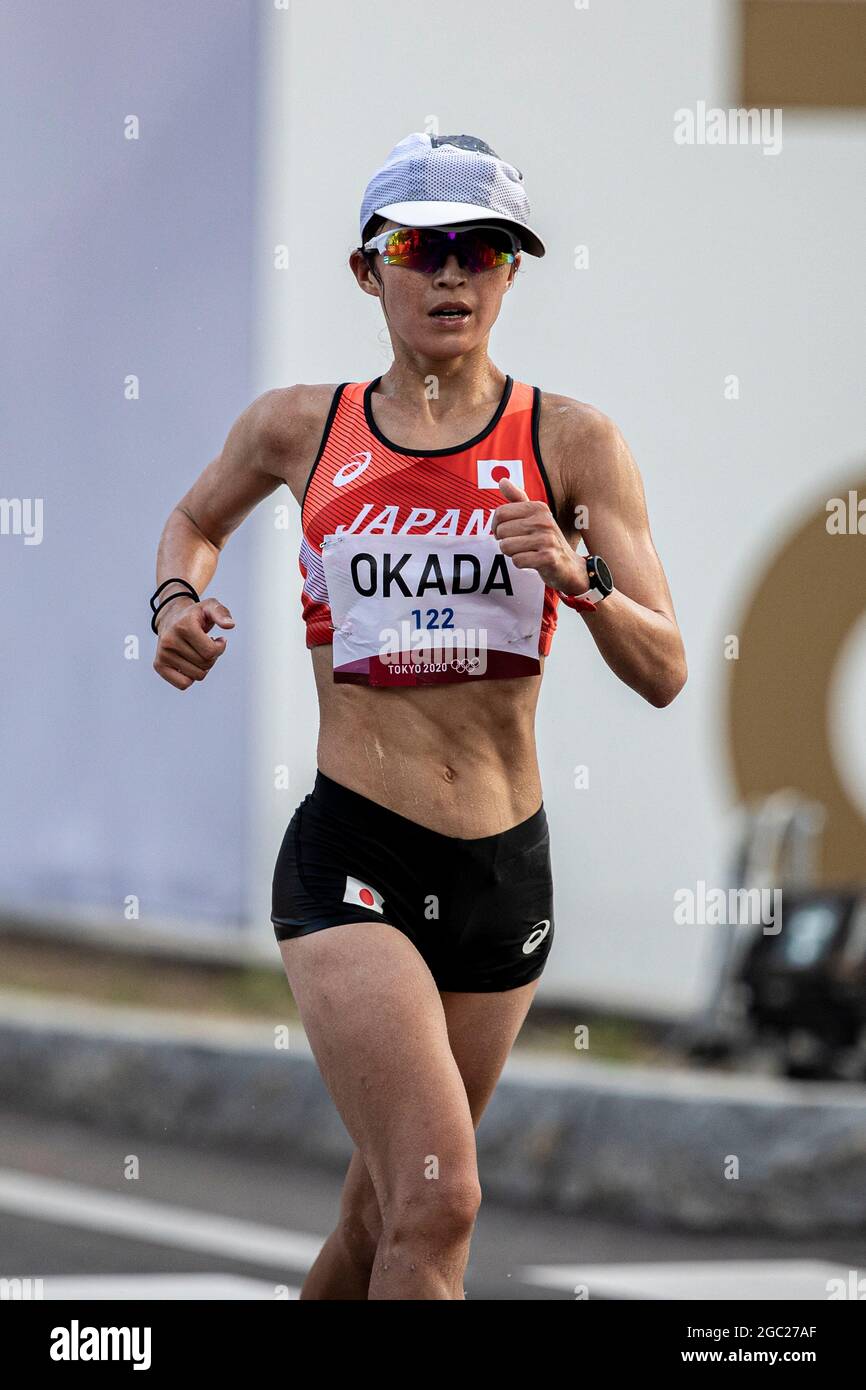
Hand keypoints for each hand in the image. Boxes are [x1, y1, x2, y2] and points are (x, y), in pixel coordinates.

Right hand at [153, 595, 234, 690]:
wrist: (170, 617)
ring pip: (197, 676)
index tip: (217, 640)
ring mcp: (163, 654)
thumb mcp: (210, 606)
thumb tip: (230, 625)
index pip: (211, 652)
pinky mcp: (159, 665)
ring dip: (203, 667)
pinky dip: (191, 677)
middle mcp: (170, 640)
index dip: (220, 648)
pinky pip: (183, 684)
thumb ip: (222, 613)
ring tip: (197, 652)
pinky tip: (190, 663)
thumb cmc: (194, 615)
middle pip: (205, 664)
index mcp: (183, 626)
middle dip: (212, 657)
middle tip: (205, 645)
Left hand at [492, 478, 588, 592]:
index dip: (497, 526)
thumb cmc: (547, 540)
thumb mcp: (535, 517)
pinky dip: (521, 564)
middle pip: (501, 531)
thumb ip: (518, 499)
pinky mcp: (548, 558)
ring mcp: (547, 539)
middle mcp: (543, 520)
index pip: (500, 513)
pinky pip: (517, 560)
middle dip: (505, 542)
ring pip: (506, 546)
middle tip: (520, 545)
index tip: (507, 533)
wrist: (570, 566)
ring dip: (512, 554)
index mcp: (538, 507)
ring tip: (527, 552)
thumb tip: (502, 480)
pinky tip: (533, 562)